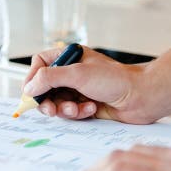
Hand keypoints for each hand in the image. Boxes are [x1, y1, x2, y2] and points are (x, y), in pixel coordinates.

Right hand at [22, 45, 155, 123]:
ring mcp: (78, 88)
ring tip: (78, 109)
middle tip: (51, 110)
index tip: (31, 93)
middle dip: (48, 100)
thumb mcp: (78, 74)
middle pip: (44, 87)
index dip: (32, 79)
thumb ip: (50, 78)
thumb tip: (29, 87)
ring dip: (65, 108)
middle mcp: (71, 72)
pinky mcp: (85, 103)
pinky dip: (78, 113)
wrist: (141, 97)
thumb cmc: (115, 80)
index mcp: (69, 57)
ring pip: (56, 102)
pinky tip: (91, 109)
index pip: (40, 64)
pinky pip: (70, 111)